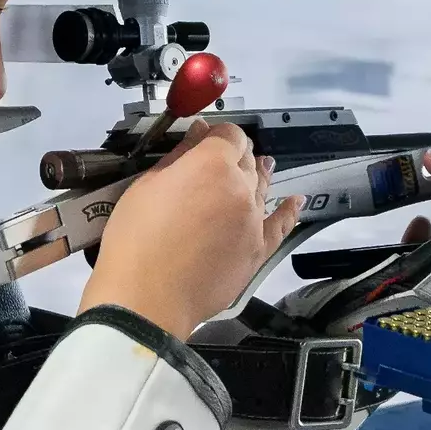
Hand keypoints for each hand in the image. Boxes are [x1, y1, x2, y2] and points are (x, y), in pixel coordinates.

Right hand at [79, 119, 302, 339]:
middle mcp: (241, 188)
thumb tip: (199, 133)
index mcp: (212, 164)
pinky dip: (289, 211)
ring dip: (259, 176)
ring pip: (262, 189)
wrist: (147, 296)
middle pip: (247, 162)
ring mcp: (254, 220)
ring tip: (262, 166)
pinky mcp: (258, 250)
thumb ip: (180, 156)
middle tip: (223, 159)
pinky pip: (281, 225)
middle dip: (236, 156)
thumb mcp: (147, 186)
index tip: (207, 139)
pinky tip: (294, 200)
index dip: (219, 134)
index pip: (229, 135)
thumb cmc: (135, 239)